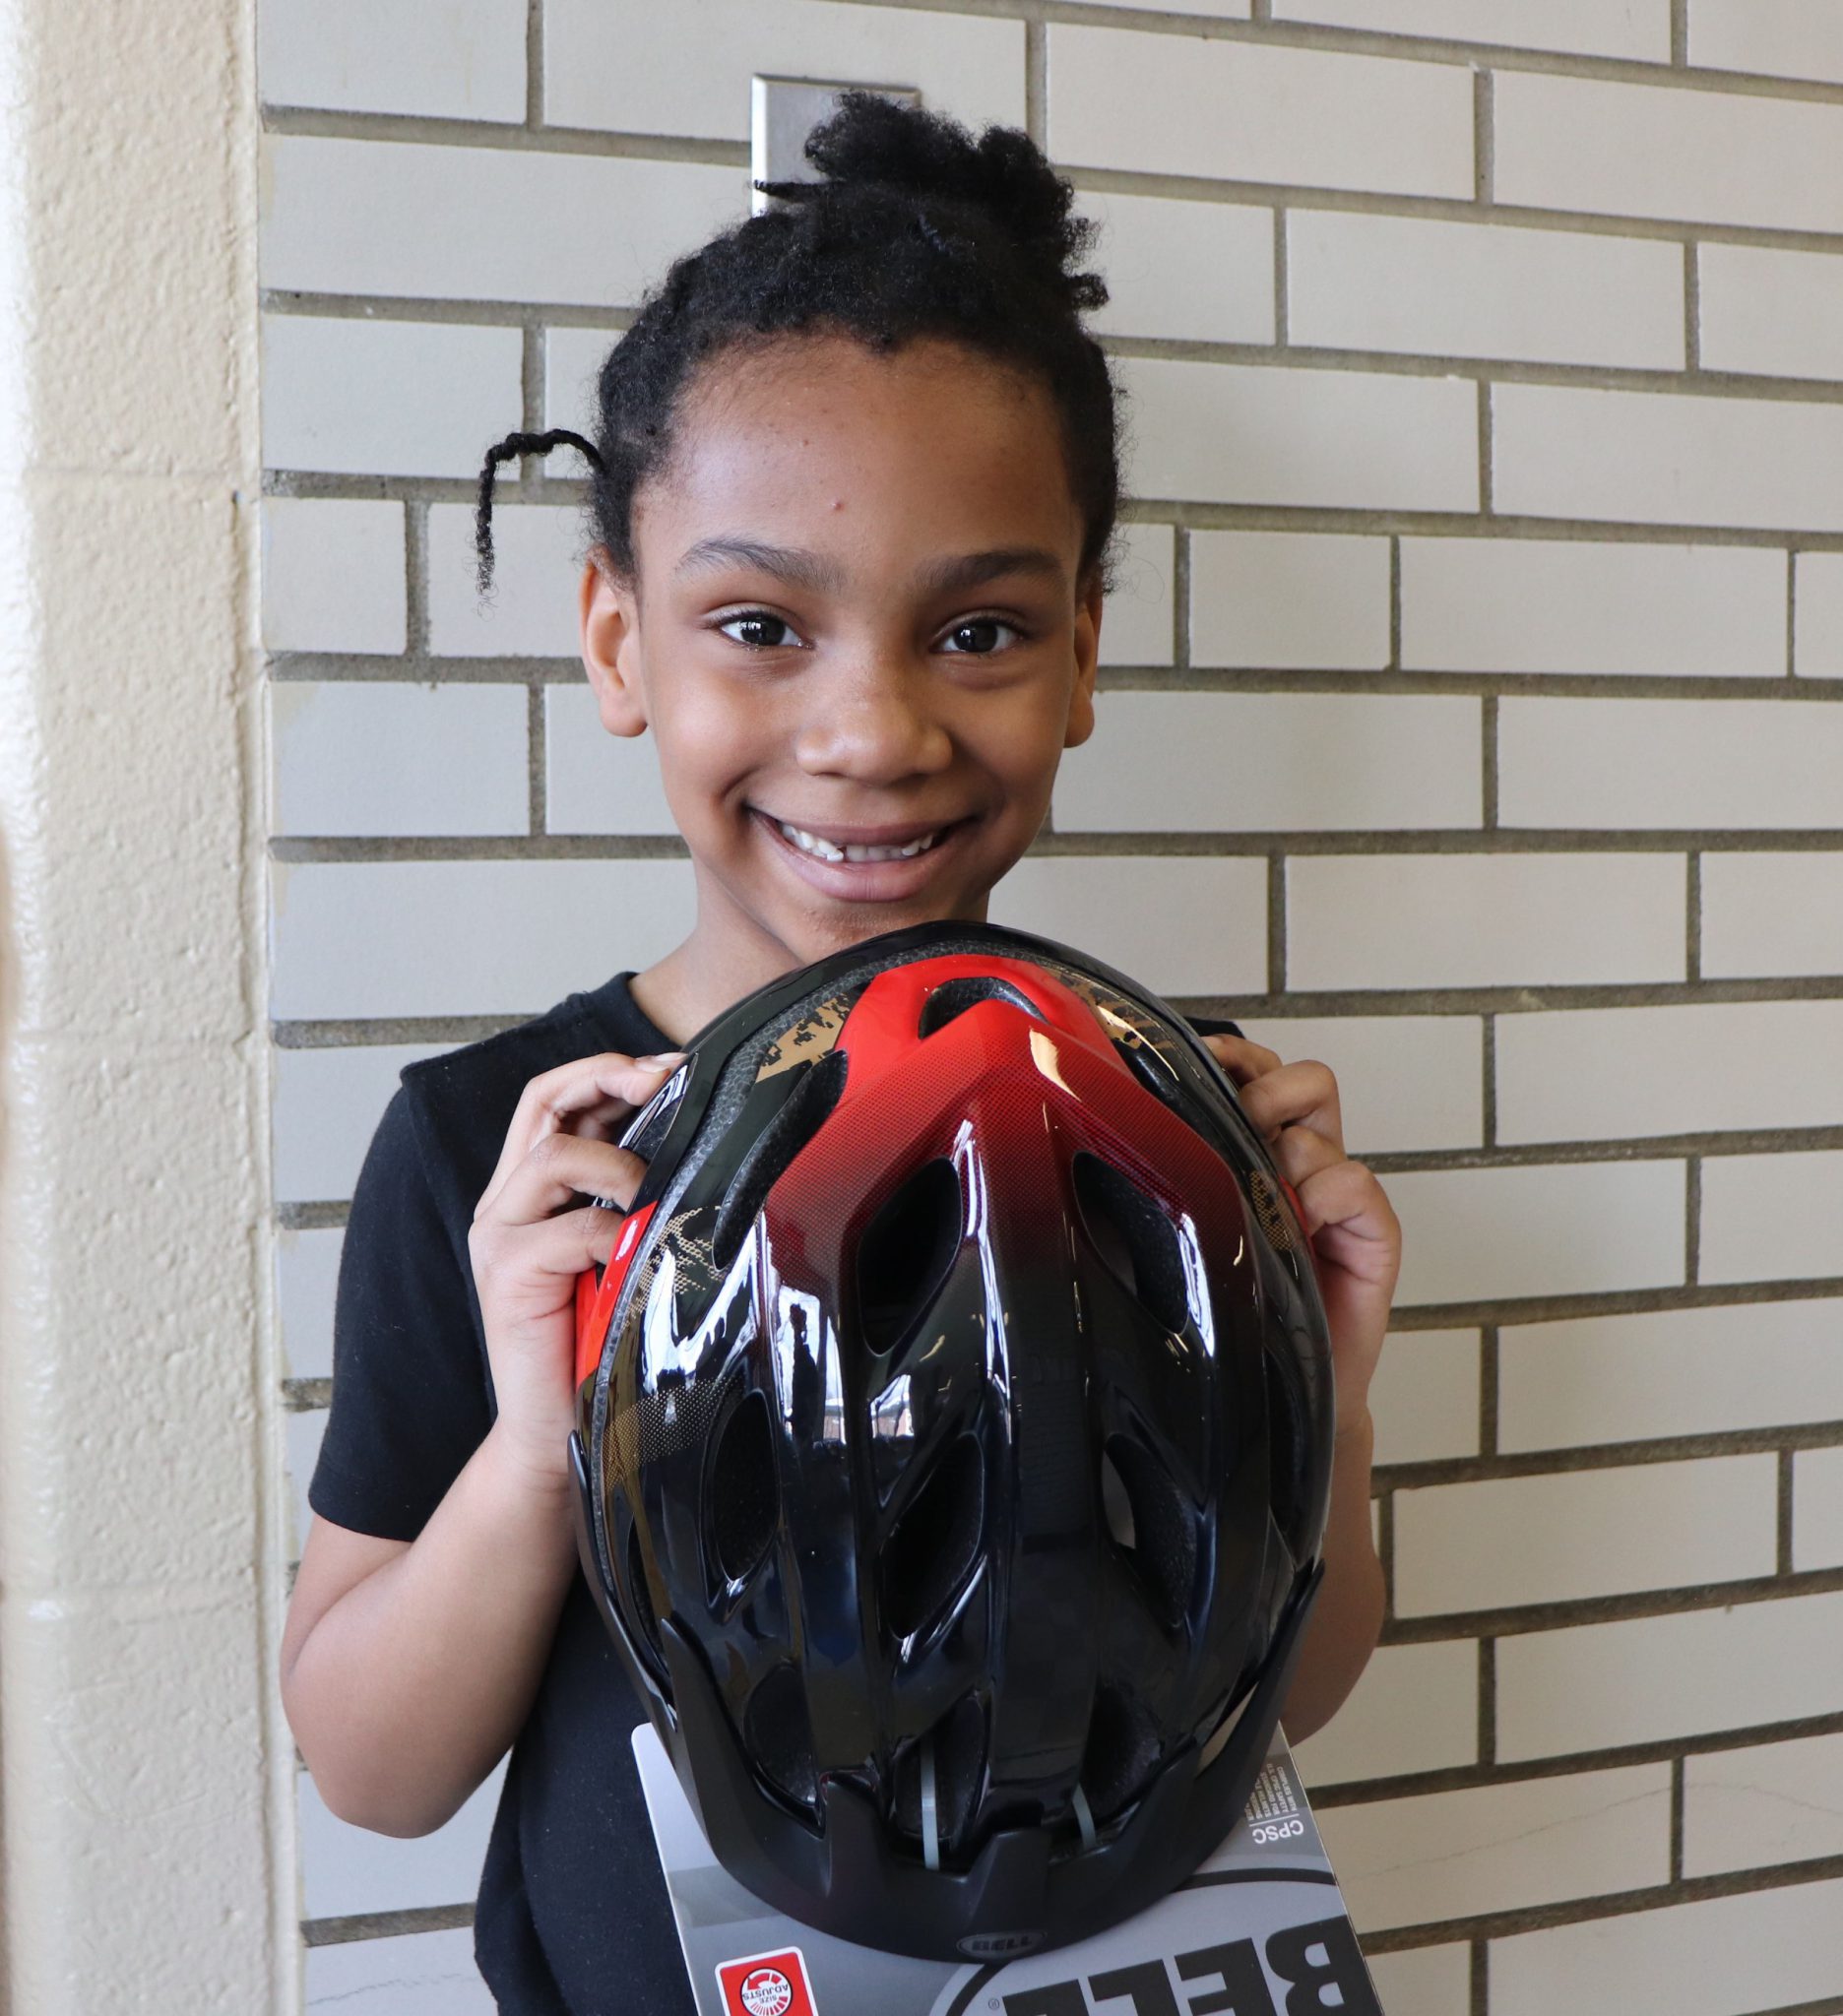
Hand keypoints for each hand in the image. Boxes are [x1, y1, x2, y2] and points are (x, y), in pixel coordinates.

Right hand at [467, 1050, 685, 1491]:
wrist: (555, 1433)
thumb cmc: (599, 1344)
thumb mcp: (622, 1254)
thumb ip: (635, 1204)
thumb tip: (701, 1154)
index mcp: (530, 1191)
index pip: (554, 1100)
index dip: (608, 1072)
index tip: (672, 1069)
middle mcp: (505, 1203)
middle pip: (542, 1102)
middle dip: (607, 1077)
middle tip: (666, 1081)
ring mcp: (500, 1236)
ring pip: (554, 1155)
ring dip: (619, 1165)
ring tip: (654, 1199)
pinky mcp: (508, 1274)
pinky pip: (571, 1228)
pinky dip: (616, 1232)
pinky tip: (640, 1255)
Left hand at [1202, 1034, 1401, 1431]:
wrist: (1271, 1397)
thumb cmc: (1225, 1315)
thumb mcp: (1181, 1237)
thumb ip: (1166, 1185)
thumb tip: (1109, 1136)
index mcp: (1252, 1153)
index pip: (1253, 1073)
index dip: (1231, 1057)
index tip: (1194, 1061)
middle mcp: (1298, 1164)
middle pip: (1301, 1078)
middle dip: (1262, 1085)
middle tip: (1234, 1127)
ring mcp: (1336, 1197)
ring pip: (1319, 1126)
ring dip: (1283, 1148)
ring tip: (1261, 1198)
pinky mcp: (1371, 1234)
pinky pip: (1354, 1182)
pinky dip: (1324, 1195)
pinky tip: (1300, 1229)